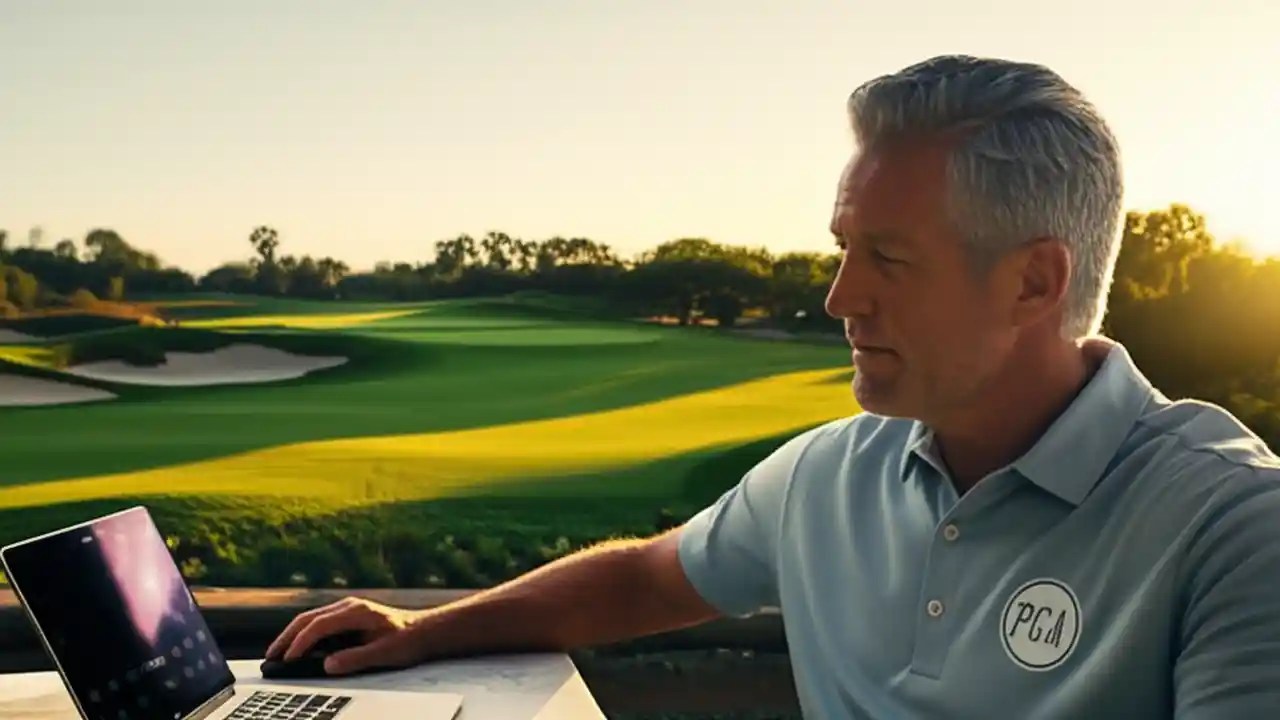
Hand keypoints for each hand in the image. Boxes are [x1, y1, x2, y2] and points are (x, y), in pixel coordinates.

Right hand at [265, 596, 430, 675]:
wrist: (424, 630)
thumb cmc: (408, 640)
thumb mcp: (385, 653)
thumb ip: (356, 658)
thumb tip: (328, 665)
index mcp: (356, 612)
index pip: (319, 625)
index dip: (301, 643)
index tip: (288, 659)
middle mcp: (348, 606)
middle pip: (308, 618)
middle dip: (287, 637)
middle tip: (271, 656)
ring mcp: (347, 609)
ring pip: (311, 619)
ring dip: (292, 635)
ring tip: (278, 653)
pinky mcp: (347, 616)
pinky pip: (319, 623)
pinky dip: (304, 634)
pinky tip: (298, 647)